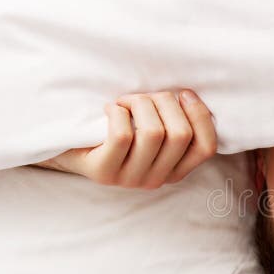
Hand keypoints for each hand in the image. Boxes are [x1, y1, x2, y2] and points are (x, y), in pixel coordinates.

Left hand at [38, 90, 216, 187]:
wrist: (68, 147)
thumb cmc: (114, 129)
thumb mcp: (150, 129)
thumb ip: (173, 121)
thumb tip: (188, 96)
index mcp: (175, 170)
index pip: (206, 148)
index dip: (200, 115)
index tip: (184, 94)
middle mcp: (155, 179)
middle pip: (180, 135)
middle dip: (165, 102)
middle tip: (146, 96)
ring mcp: (129, 179)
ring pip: (153, 133)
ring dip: (141, 103)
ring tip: (126, 101)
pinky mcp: (103, 172)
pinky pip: (122, 136)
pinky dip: (118, 112)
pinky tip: (110, 109)